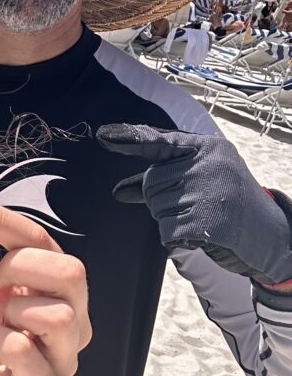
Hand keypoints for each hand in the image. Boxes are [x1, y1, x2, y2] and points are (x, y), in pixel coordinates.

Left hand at [0, 193, 90, 375]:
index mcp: (53, 285)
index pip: (41, 240)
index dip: (1, 220)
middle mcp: (71, 318)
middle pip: (72, 272)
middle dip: (22, 268)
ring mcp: (64, 358)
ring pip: (61, 316)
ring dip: (14, 312)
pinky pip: (29, 354)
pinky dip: (0, 343)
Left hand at [96, 123, 291, 286]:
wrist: (272, 236)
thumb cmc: (231, 205)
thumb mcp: (202, 181)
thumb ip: (163, 179)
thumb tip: (119, 191)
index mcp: (207, 147)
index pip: (159, 140)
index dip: (129, 138)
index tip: (102, 137)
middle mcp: (206, 163)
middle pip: (153, 182)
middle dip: (163, 200)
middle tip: (197, 206)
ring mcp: (207, 190)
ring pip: (158, 209)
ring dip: (173, 221)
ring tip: (205, 218)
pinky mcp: (206, 220)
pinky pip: (168, 231)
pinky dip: (180, 239)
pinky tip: (204, 234)